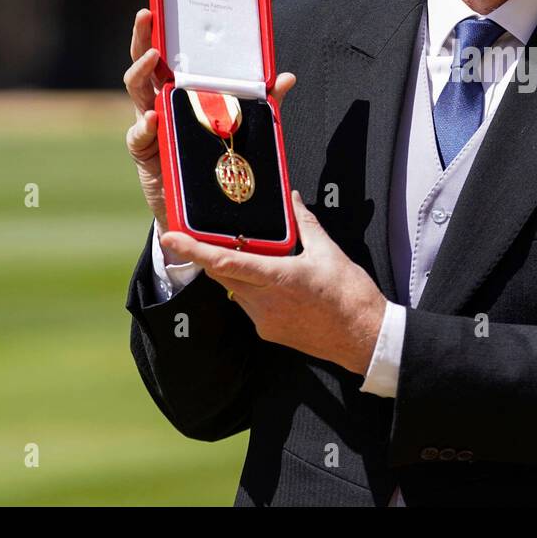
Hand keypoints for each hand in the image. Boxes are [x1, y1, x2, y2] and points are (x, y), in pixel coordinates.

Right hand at [123, 7, 296, 232]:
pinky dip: (145, 124)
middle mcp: (159, 102)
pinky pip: (139, 134)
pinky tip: (153, 117)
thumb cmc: (217, 156)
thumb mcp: (242, 125)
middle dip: (142, 39)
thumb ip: (263, 102)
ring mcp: (148, 125)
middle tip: (146, 16)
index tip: (156, 8)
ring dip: (141, 73)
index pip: (165, 55)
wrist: (201, 205)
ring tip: (153, 59)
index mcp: (179, 91)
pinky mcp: (144, 151)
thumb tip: (287, 76)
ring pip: (136, 92)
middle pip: (143, 65)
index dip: (157, 32)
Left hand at [159, 190, 386, 377]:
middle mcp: (265, 303)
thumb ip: (305, 224)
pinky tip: (273, 284)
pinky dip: (251, 291)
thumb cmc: (350, 295)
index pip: (226, 263)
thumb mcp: (329, 253)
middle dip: (211, 258)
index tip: (172, 238)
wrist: (364, 337)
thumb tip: (293, 200)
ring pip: (234, 291)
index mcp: (279, 278)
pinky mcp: (269, 332)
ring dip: (236, 274)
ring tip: (255, 258)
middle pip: (222, 276)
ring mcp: (265, 321)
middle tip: (202, 238)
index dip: (194, 250)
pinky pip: (248, 306)